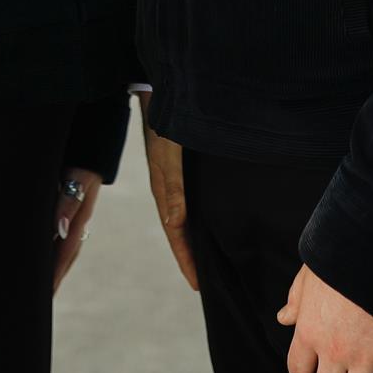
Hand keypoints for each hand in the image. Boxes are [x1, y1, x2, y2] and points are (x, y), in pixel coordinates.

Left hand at [52, 168, 103, 292]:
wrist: (96, 137)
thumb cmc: (83, 156)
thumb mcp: (78, 177)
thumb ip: (68, 202)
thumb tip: (60, 230)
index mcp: (79, 217)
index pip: (64, 254)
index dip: (53, 276)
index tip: (44, 297)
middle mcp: (79, 219)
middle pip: (66, 256)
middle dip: (54, 278)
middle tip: (42, 301)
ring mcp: (77, 213)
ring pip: (65, 245)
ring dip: (55, 265)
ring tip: (44, 285)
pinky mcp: (73, 205)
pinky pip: (63, 232)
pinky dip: (55, 246)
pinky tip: (46, 251)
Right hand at [138, 90, 197, 291]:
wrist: (162, 88)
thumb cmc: (168, 121)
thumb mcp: (170, 155)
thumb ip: (173, 187)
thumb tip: (176, 223)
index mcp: (163, 190)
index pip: (176, 234)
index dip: (186, 259)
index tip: (198, 284)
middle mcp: (168, 187)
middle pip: (180, 229)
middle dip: (190, 255)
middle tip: (204, 280)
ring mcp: (175, 176)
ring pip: (186, 214)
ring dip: (195, 237)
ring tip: (210, 256)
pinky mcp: (183, 165)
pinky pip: (190, 198)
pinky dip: (198, 215)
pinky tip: (210, 217)